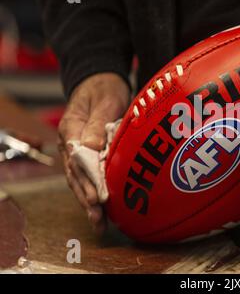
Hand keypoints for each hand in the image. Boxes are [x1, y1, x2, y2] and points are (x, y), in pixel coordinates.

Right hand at [58, 73, 129, 233]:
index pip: (77, 160)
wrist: (101, 83)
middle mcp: (71, 143)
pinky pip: (89, 176)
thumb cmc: (104, 90)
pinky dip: (95, 192)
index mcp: (71, 129)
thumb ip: (95, 124)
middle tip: (97, 216)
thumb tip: (90, 148)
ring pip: (80, 179)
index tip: (98, 197)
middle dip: (87, 197)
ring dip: (89, 201)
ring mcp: (78, 151)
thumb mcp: (103, 101)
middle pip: (76, 174)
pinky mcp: (89, 154)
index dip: (87, 180)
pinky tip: (102, 209)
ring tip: (98, 222)